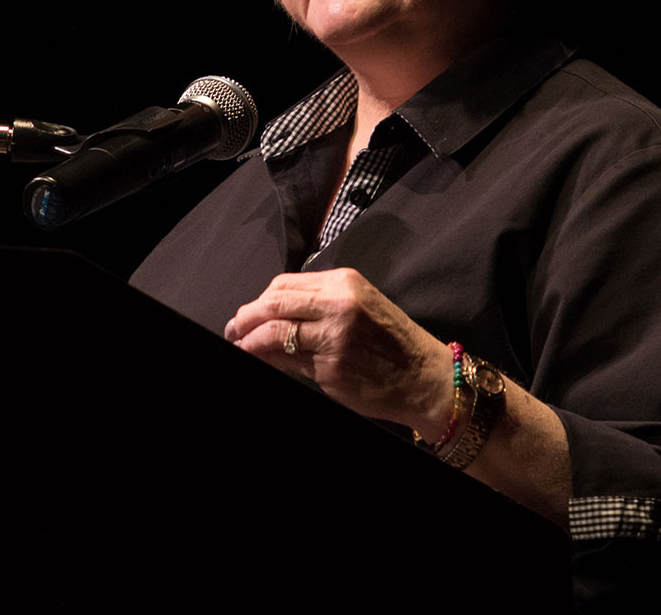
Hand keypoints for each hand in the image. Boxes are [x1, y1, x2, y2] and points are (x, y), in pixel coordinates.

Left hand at [224, 268, 454, 434]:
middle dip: (245, 317)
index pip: (285, 284)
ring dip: (249, 341)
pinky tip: (261, 360)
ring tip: (241, 346)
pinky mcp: (331, 367)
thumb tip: (271, 314)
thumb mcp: (360, 308)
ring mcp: (334, 336)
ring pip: (274, 332)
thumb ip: (318, 305)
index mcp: (345, 282)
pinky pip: (287, 360)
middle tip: (234, 330)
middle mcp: (339, 304)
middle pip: (274, 302)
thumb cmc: (394, 343)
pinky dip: (267, 359)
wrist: (425, 377)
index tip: (248, 313)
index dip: (260, 299)